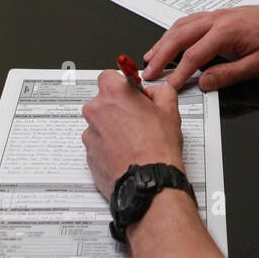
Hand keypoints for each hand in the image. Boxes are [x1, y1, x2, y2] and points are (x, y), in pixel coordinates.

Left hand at [81, 69, 184, 199]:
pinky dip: (108, 146)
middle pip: (103, 100)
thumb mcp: (170, 110)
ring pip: (99, 123)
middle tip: (138, 119)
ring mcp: (89, 133)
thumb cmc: (157, 148)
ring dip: (112, 128)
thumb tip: (157, 91)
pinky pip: (97, 143)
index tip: (131, 93)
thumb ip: (161, 91)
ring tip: (134, 140)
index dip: (123, 85)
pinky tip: (126, 152)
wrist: (148, 181)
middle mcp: (96, 110)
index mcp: (114, 93)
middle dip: (118, 107)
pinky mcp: (88, 153)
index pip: (109, 76)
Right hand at [141, 1, 258, 90]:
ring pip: (182, 25)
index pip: (193, 55)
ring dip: (164, 41)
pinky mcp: (220, 15)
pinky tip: (171, 39)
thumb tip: (204, 83)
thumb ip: (229, 75)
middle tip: (147, 70)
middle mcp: (218, 19)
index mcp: (227, 32)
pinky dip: (175, 31)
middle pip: (180, 36)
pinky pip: (190, 20)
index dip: (177, 73)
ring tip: (151, 56)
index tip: (167, 86)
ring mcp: (218, 15)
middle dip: (160, 54)